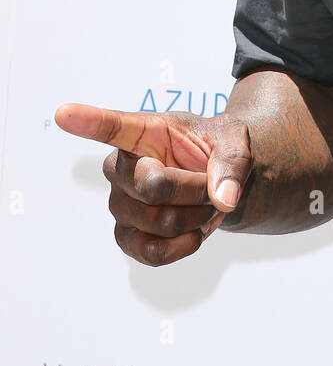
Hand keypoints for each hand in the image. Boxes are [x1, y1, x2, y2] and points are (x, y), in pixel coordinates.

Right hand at [54, 103, 252, 266]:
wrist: (221, 183)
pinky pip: (153, 253)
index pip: (112, 126)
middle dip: (198, 191)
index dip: (88, 121)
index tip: (63, 112)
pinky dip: (186, 245)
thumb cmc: (218, 150)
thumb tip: (223, 198)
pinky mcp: (127, 238)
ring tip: (204, 204)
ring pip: (161, 223)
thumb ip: (233, 162)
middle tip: (213, 185)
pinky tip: (194, 230)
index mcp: (143, 132)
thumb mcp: (236, 140)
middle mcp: (121, 168)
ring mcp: (120, 205)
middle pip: (154, 187)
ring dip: (198, 217)